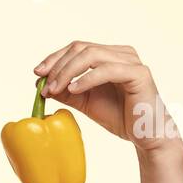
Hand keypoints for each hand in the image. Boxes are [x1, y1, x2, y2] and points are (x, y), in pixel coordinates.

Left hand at [34, 41, 179, 151]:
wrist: (145, 135)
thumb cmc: (119, 117)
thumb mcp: (84, 102)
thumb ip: (66, 91)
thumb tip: (42, 83)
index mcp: (110, 56)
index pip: (77, 48)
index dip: (55, 58)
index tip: (37, 73)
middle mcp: (122, 53)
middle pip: (81, 48)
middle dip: (58, 65)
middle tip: (44, 85)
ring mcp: (131, 61)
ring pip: (91, 55)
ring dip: (68, 71)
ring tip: (55, 89)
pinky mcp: (138, 73)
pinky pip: (107, 70)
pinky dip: (86, 79)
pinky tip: (74, 90)